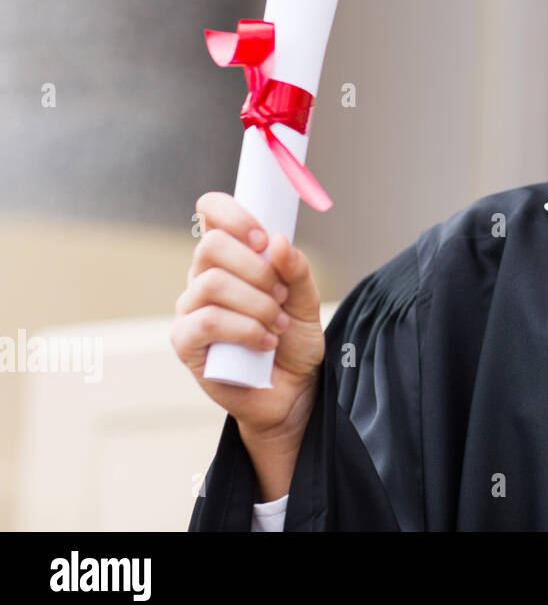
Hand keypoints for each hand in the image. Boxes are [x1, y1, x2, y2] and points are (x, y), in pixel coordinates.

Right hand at [172, 192, 325, 449]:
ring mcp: (191, 309)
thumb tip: (278, 241)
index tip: (263, 238)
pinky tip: (265, 343)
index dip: (233, 215)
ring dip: (256, 304)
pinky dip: (244, 330)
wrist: (293, 391)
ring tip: (278, 326)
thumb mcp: (307, 301)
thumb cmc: (294, 341)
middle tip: (281, 295)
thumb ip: (296, 270)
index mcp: (231, 259)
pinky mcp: (185, 342)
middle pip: (212, 245)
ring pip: (212, 283)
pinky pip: (205, 321)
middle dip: (256, 268)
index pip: (211, 213)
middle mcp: (204, 278)